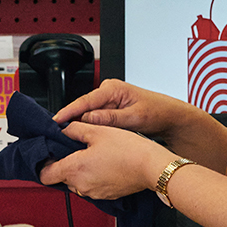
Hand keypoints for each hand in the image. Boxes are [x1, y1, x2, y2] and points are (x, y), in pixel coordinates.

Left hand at [39, 122, 174, 200]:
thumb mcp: (98, 131)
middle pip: (62, 178)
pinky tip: (106, 166)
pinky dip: (95, 178)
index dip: (45, 165)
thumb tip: (65, 129)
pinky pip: (92, 188)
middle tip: (79, 151)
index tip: (51, 157)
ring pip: (77, 183)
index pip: (45, 176)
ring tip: (96, 157)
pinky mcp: (105, 196)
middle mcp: (80, 185)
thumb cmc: (129, 150)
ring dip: (81, 172)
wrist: (152, 167)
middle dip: (66, 166)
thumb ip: (75, 130)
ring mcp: (93, 193)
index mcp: (74, 169)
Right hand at [54, 79, 192, 138]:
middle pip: (82, 108)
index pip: (85, 100)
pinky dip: (88, 128)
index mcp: (113, 88)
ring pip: (86, 115)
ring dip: (79, 126)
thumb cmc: (158, 112)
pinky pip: (93, 119)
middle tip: (59, 135)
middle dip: (71, 121)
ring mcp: (107, 101)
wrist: (171, 117)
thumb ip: (110, 118)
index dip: (68, 112)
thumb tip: (88, 118)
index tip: (56, 121)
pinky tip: (83, 137)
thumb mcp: (134, 117)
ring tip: (68, 138)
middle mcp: (108, 92)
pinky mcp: (108, 110)